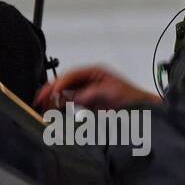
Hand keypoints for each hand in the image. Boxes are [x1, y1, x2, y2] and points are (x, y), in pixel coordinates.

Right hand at [34, 66, 160, 111]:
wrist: (144, 112)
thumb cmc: (133, 98)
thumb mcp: (112, 92)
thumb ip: (92, 93)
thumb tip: (75, 97)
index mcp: (95, 72)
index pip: (72, 75)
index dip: (60, 82)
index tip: (52, 92)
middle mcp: (89, 81)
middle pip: (65, 83)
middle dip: (52, 90)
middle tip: (40, 99)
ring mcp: (88, 92)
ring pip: (65, 94)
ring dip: (54, 99)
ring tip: (43, 106)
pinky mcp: (88, 105)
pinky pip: (70, 104)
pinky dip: (61, 107)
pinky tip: (54, 112)